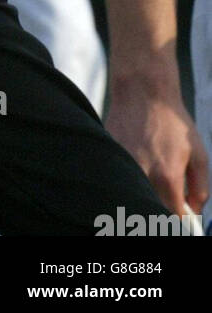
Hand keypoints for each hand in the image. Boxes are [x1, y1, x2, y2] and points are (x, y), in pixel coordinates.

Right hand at [106, 87, 208, 216]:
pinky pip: (121, 177)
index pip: (174, 218)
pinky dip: (128, 177)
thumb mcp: (198, 153)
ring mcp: (123, 166)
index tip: (182, 216)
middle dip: (161, 208)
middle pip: (151, 210)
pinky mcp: (110, 156)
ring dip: (143, 191)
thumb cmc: (172, 121)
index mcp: (167, 177)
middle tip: (168, 195)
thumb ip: (200, 187)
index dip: (181, 221)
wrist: (142, 92)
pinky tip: (136, 159)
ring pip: (133, 194)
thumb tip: (195, 208)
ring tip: (151, 172)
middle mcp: (142, 175)